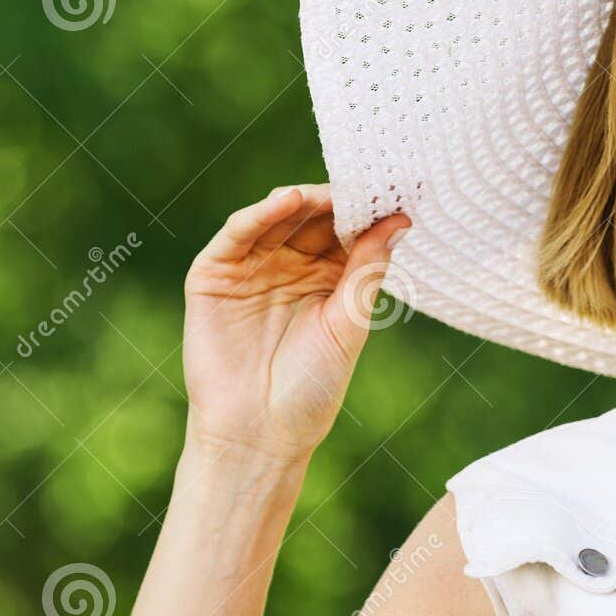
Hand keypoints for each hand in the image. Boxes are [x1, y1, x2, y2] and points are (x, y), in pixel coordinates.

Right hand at [181, 184, 410, 462]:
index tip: (395, 188)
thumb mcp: (348, 323)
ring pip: (276, 218)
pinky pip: (237, 235)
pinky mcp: (214, 275)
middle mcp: (289, 266)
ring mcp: (251, 268)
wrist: (258, 435)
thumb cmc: (311, 388)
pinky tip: (286, 202)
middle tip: (361, 180)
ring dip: (300, 200)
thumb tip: (401, 221)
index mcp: (327, 278)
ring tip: (326, 193)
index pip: (346, 230)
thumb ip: (367, 270)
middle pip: (313, 218)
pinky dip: (258, 214)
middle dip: (336, 199)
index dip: (367, 210)